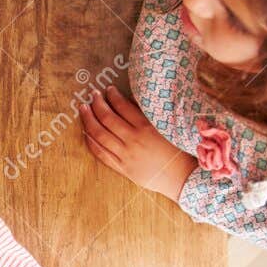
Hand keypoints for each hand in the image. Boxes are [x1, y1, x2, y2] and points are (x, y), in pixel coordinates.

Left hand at [80, 85, 196, 199]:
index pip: (123, 106)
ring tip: (83, 109)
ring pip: (100, 135)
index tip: (108, 89)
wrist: (183, 177)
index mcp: (147, 127)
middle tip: (93, 95)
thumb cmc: (179, 150)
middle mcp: (134, 140)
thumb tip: (132, 98)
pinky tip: (85, 132)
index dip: (113, 96)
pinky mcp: (122, 168)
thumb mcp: (167, 127)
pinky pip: (101, 153)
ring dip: (89, 120)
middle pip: (108, 118)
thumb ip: (149, 115)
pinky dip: (90, 141)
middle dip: (97, 104)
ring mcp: (126, 155)